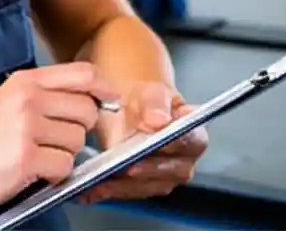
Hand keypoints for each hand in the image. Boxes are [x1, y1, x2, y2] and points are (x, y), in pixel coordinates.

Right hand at [0, 62, 120, 211]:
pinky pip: (64, 167)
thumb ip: (44, 95)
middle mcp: (29, 99)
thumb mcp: (8, 100)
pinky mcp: (26, 158)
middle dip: (79, 131)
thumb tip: (89, 100)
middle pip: (87, 110)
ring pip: (78, 142)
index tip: (111, 100)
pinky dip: (54, 176)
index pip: (83, 73)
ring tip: (38, 157)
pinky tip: (34, 172)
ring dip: (64, 155)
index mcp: (26, 81)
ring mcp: (27, 128)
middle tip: (56, 141)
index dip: (104, 88)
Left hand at [79, 81, 208, 203]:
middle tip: (127, 165)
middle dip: (146, 169)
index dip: (175, 144)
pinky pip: (125, 192)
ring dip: (124, 184)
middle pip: (169, 172)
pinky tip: (91, 186)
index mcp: (193, 136)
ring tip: (102, 176)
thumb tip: (159, 120)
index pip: (190, 142)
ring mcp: (163, 179)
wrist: (129, 111)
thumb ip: (156, 103)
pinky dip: (108, 190)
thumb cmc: (146, 102)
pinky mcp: (141, 189)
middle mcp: (183, 162)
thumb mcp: (151, 92)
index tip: (158, 142)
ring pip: (146, 187)